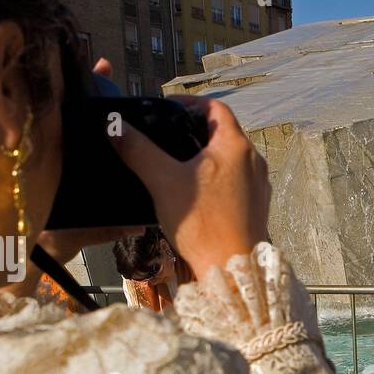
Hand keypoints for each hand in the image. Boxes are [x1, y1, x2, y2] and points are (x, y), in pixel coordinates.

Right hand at [111, 95, 270, 281]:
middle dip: (194, 130)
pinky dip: (215, 179)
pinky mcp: (256, 207)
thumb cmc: (202, 223)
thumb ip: (138, 150)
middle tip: (167, 136)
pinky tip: (195, 193)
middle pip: (223, 132)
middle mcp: (254, 161)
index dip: (189, 103)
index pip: (214, 107)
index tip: (166, 108)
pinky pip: (235, 182)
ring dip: (205, 156)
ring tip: (177, 164)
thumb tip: (114, 126)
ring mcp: (258, 186)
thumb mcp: (163, 181)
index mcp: (236, 146)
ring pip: (229, 159)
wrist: (232, 270)